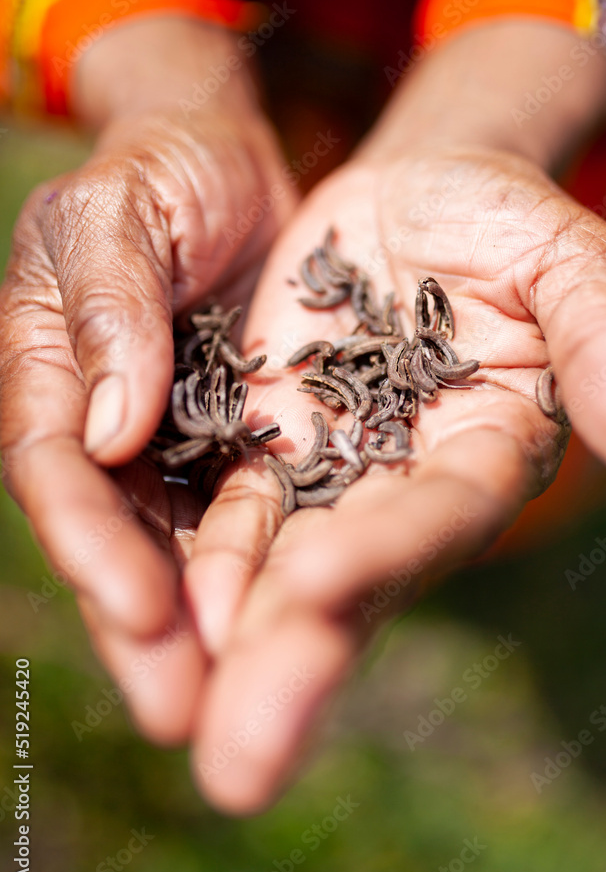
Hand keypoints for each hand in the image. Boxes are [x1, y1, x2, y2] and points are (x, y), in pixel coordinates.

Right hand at [0, 93, 296, 744]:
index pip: (55, 470)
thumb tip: (109, 432)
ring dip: (200, 622)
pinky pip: (246, 509)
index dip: (90, 542)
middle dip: (141, 623)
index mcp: (50, 369)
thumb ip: (108, 310)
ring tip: (233, 697)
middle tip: (180, 710)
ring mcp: (172, 436)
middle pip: (114, 535)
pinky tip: (290, 619)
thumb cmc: (158, 173)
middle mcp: (105, 421)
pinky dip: (258, 565)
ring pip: (177, 542)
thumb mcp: (117, 215)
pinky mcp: (239, 435)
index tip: (141, 608)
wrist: (223, 160)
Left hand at [184, 144, 605, 812]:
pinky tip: (153, 609)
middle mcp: (410, 484)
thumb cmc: (506, 223)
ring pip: (280, 564)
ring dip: (231, 638)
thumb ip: (605, 345)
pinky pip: (231, 509)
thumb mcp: (565, 263)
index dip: (385, 551)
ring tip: (178, 716)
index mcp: (491, 451)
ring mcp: (335, 469)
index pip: (441, 513)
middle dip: (296, 659)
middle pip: (356, 577)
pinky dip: (198, 557)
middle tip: (238, 768)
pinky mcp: (271, 441)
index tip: (318, 588)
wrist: (418, 195)